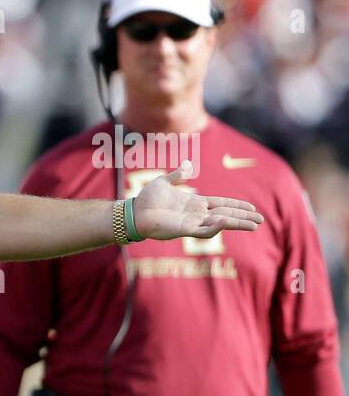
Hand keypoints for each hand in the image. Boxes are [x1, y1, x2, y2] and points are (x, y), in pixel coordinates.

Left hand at [132, 161, 263, 239]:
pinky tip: (227, 221)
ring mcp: (192, 223)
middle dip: (243, 218)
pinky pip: (205, 231)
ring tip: (254, 224)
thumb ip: (179, 174)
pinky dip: (217, 226)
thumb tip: (189, 164)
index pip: (222, 204)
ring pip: (220, 224)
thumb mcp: (165, 182)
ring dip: (236, 223)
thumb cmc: (147, 198)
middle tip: (261, 220)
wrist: (134, 211)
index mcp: (195, 203)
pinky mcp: (185, 230)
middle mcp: (197, 215)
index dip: (236, 206)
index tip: (252, 207)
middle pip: (226, 215)